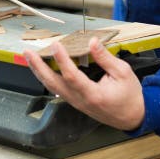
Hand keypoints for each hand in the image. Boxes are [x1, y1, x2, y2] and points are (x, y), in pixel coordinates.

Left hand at [23, 37, 144, 130]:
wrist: (131, 117)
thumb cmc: (129, 94)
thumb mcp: (123, 72)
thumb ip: (105, 58)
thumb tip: (92, 41)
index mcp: (94, 95)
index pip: (72, 76)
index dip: (62, 60)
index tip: (56, 45)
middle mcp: (80, 101)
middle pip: (54, 84)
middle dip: (39, 67)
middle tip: (28, 52)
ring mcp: (75, 103)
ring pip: (52, 87)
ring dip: (39, 71)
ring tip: (29, 57)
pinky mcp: (75, 101)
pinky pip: (57, 89)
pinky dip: (47, 77)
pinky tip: (41, 67)